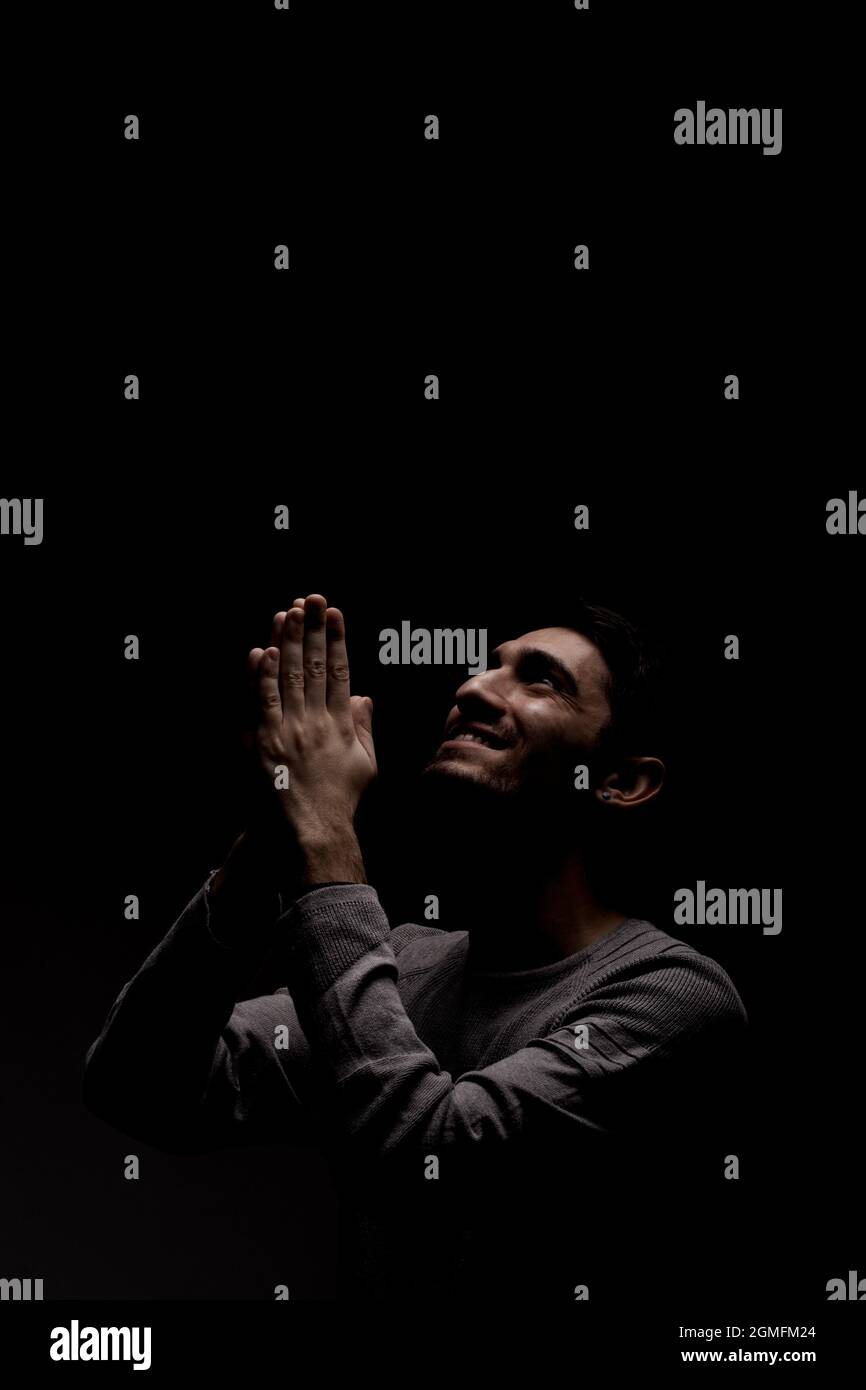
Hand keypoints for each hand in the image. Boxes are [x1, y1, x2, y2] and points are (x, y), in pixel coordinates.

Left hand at [249, 594, 376, 855]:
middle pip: (315, 666)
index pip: (340, 671)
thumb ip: (364, 727)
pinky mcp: (264, 741)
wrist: (313, 830)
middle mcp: (317, 721)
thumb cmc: (339, 800)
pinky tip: (265, 650)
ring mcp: (289, 729)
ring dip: (289, 641)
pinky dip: (263, 675)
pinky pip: (263, 701)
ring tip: (289, 611)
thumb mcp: (366, 764)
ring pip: (289, 676)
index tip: (335, 614)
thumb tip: (363, 696)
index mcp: (342, 724)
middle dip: (313, 629)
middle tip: (312, 598)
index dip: (337, 639)